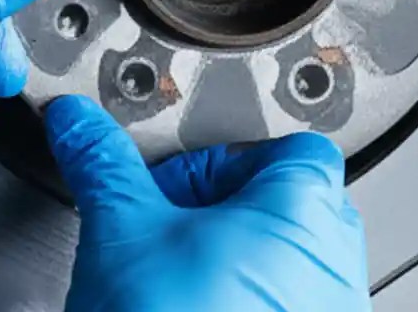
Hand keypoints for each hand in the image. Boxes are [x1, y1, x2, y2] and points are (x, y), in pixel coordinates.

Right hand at [45, 95, 369, 311]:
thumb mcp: (122, 235)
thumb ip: (104, 166)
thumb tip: (80, 124)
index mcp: (306, 211)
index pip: (291, 148)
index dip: (225, 161)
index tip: (175, 185)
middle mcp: (337, 265)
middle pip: (292, 207)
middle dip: (224, 216)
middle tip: (171, 235)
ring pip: (292, 268)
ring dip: (237, 267)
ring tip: (178, 288)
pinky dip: (247, 309)